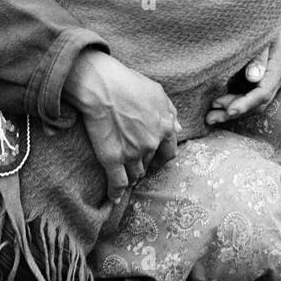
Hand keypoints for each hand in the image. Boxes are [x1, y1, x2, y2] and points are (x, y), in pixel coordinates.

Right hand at [63, 51, 179, 204]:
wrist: (102, 85)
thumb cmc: (129, 83)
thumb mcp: (157, 92)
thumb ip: (169, 111)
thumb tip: (178, 127)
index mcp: (164, 128)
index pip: (168, 153)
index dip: (160, 158)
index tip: (154, 159)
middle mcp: (151, 144)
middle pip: (150, 164)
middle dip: (144, 164)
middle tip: (135, 162)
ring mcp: (132, 153)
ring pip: (135, 175)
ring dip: (131, 176)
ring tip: (125, 175)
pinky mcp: (112, 159)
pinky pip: (117, 183)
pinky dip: (115, 192)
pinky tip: (114, 197)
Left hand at [205, 26, 280, 125]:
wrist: (266, 15)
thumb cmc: (262, 21)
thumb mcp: (262, 34)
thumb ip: (258, 55)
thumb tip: (253, 78)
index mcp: (280, 67)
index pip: (263, 93)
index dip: (246, 103)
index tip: (229, 110)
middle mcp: (277, 77)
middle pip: (257, 103)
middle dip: (234, 111)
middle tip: (211, 117)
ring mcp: (268, 80)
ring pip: (251, 103)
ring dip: (230, 110)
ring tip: (209, 116)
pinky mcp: (258, 80)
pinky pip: (246, 95)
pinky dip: (232, 102)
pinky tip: (216, 105)